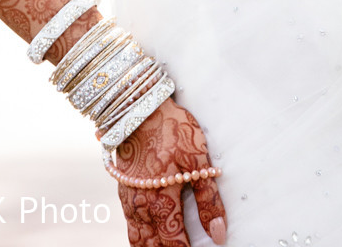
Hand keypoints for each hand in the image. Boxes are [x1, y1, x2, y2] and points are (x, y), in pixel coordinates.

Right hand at [109, 98, 226, 244]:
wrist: (139, 108)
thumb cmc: (172, 129)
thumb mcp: (198, 159)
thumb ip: (208, 198)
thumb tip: (218, 232)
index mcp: (162, 201)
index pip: (174, 243)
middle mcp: (142, 206)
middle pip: (154, 246)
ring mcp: (129, 200)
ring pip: (138, 239)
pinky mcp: (123, 190)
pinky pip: (129, 224)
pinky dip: (139, 237)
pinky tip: (146, 238)